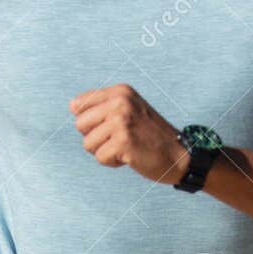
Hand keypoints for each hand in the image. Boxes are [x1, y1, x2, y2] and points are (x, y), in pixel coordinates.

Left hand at [69, 85, 187, 184]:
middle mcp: (120, 101)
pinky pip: (100, 157)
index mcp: (120, 91)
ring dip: (105, 151)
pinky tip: (130, 156)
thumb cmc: (151, 136)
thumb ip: (102, 106)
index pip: (79, 105)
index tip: (113, 126)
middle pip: (80, 125)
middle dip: (95, 138)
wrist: (180, 155)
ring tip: (126, 147)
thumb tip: (72, 106)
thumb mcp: (130, 110)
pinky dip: (113, 162)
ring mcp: (122, 120)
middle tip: (119, 139)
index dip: (91, 123)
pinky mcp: (123, 141)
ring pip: (88, 144)